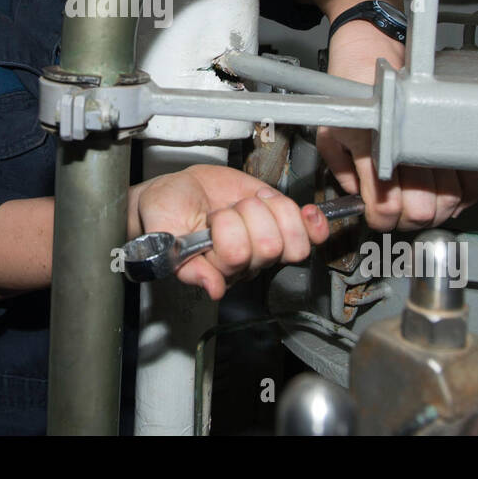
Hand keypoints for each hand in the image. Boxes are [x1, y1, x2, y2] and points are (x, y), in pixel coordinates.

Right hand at [128, 164, 330, 300]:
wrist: (179, 190)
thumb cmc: (167, 212)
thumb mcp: (163, 231)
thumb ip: (185, 263)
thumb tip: (213, 288)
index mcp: (220, 270)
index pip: (238, 255)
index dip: (225, 231)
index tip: (208, 221)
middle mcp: (248, 262)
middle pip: (269, 246)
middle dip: (244, 216)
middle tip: (225, 212)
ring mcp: (267, 242)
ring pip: (291, 236)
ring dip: (269, 209)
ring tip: (246, 204)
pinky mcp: (282, 223)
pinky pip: (313, 234)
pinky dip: (314, 223)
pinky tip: (307, 213)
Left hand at [319, 22, 477, 230]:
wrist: (375, 52)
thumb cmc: (350, 90)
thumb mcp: (330, 132)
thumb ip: (340, 171)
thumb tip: (357, 196)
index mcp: (372, 146)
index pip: (386, 206)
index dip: (381, 221)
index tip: (377, 217)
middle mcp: (407, 146)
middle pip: (422, 211)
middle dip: (407, 220)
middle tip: (398, 213)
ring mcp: (433, 142)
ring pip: (448, 201)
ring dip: (434, 212)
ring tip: (418, 204)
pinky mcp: (454, 138)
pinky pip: (470, 183)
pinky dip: (460, 198)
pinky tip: (443, 196)